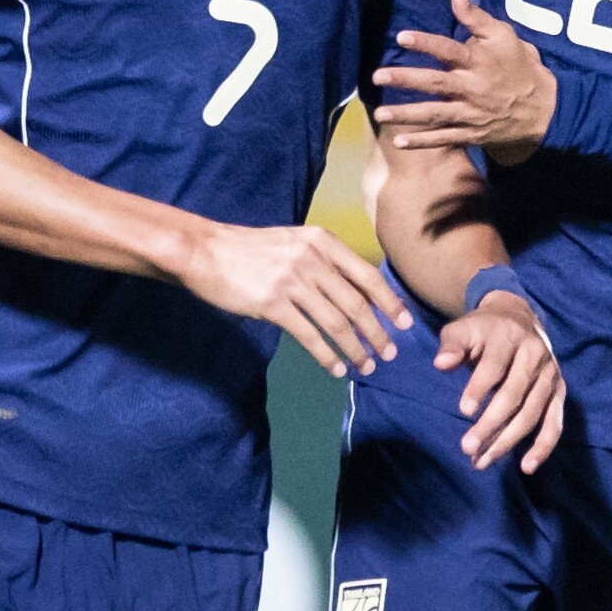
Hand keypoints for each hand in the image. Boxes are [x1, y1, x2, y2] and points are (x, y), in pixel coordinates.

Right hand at [181, 221, 411, 376]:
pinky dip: (326, 356)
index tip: (405, 323)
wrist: (206, 251)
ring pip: (336, 322)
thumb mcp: (295, 243)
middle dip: (377, 332)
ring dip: (355, 349)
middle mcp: (312, 260)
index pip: (367, 275)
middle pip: (356, 303)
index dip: (390, 302)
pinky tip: (335, 368)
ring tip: (366, 366)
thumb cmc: (251, 250)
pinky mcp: (272, 304)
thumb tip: (358, 293)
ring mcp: (292, 281)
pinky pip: (309, 335)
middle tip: (389, 353)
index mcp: (322, 242)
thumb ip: (325, 262)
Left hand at [373, 0, 558, 161]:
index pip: (449, 50)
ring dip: (406, 115)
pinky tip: (399, 142)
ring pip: (435, 114)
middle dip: (406, 79)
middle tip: (378, 75)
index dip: (425, 43)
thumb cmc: (520, 66)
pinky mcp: (472, 133)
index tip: (401, 37)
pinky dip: (423, 142)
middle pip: (435, 83)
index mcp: (479, 61)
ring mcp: (471, 113)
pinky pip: (444, 139)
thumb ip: (476, 18)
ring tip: (379, 113)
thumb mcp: (504, 36)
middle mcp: (473, 88)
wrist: (544, 108)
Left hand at [435, 293, 567, 472]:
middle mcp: (536, 356)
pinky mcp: (559, 393)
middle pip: (514, 395)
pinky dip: (543, 447)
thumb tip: (441, 363)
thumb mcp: (464, 329)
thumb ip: (452, 345)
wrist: (519, 318)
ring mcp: (551, 376)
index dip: (479, 388)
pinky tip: (526, 467)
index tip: (463, 411)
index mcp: (510, 337)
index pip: (494, 366)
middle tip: (467, 448)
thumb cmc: (484, 330)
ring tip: (481, 461)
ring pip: (531, 414)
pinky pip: (554, 424)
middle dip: (490, 424)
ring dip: (507, 441)